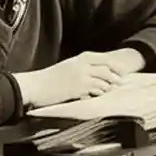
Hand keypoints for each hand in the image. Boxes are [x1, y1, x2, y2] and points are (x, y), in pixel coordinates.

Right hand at [14, 51, 136, 108]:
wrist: (36, 86)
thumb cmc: (50, 78)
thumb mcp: (67, 67)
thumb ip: (82, 68)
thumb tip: (96, 74)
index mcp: (80, 58)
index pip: (103, 59)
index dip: (113, 67)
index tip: (119, 72)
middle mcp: (83, 65)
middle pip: (106, 70)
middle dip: (114, 78)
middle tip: (119, 84)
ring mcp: (82, 77)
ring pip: (103, 82)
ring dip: (107, 87)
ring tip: (110, 91)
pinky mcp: (79, 89)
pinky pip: (95, 92)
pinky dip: (98, 94)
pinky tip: (97, 96)